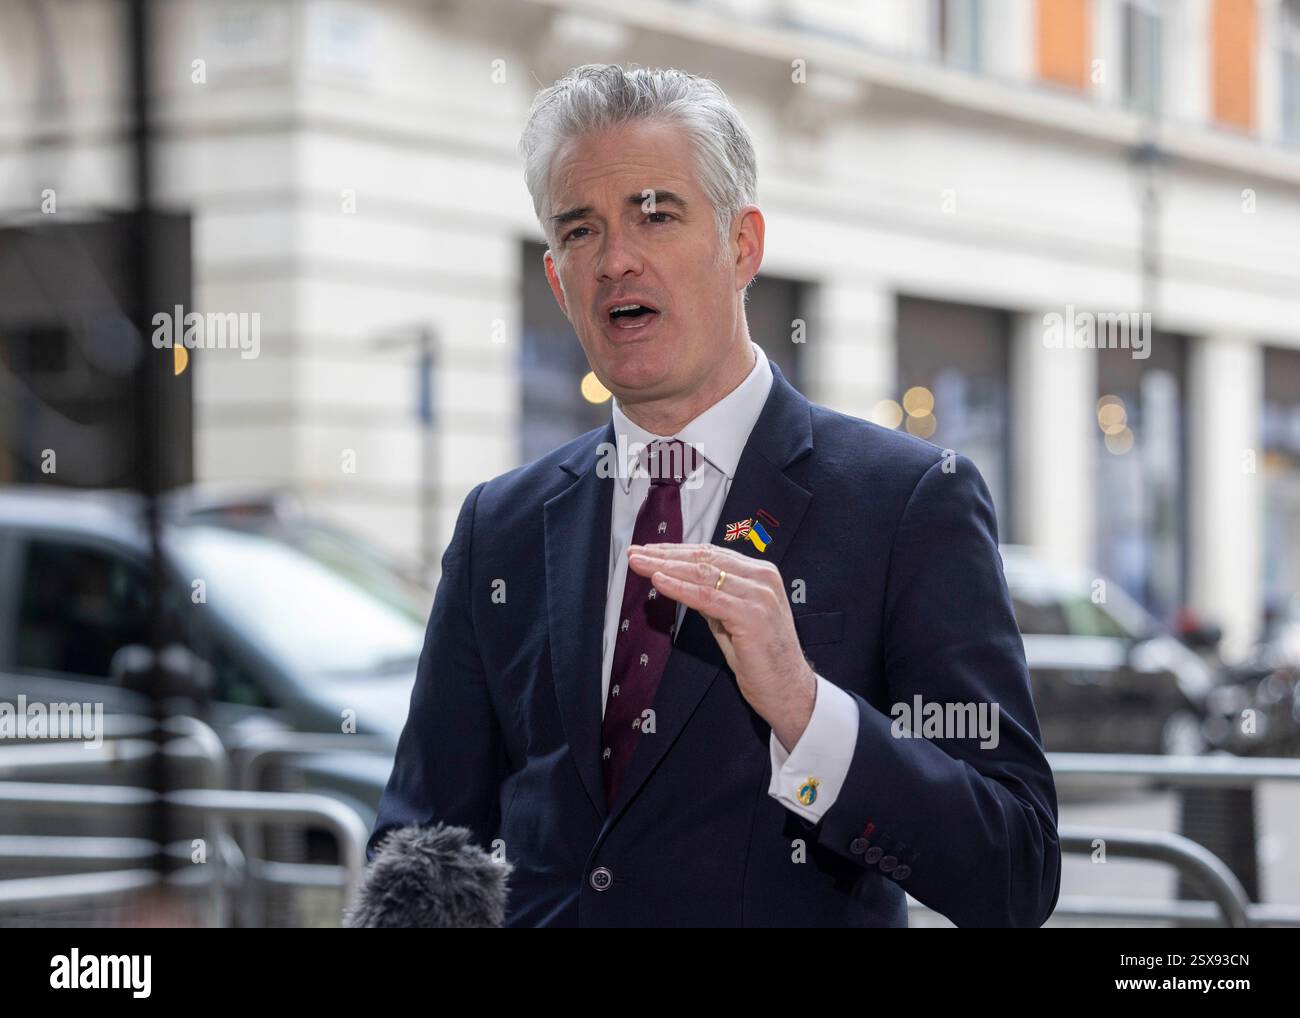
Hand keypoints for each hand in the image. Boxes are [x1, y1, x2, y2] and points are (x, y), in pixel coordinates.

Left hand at [627, 542, 815, 749]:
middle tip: (635, 553)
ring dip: (665, 566)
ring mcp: (759, 595)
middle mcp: (762, 578)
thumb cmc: (761, 657)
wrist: (787, 690)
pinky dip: (679, 588)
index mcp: (760, 574)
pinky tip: (659, 581)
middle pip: (704, 559)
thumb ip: (713, 597)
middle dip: (664, 554)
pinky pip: (706, 598)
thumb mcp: (732, 618)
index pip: (711, 554)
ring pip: (702, 574)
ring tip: (639, 563)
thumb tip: (681, 582)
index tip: (649, 549)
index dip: (677, 550)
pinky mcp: (752, 615)